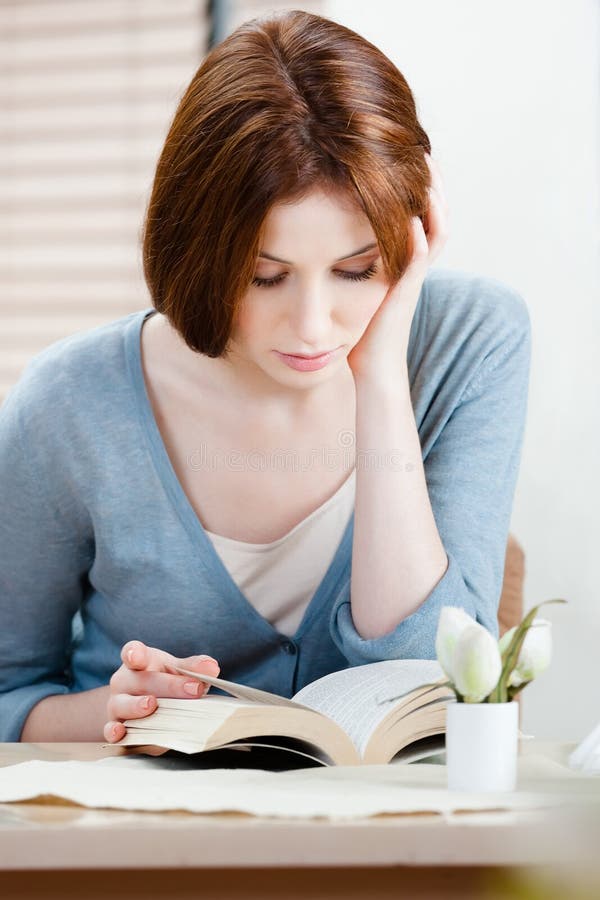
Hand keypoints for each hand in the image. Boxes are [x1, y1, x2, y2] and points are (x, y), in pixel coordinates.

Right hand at [103, 639, 219, 742]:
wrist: (138, 704)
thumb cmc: (160, 681)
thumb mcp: (175, 670)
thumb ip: (192, 668)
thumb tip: (211, 667)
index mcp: (137, 661)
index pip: (133, 652)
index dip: (134, 654)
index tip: (136, 656)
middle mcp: (123, 681)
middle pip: (140, 681)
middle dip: (168, 685)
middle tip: (193, 689)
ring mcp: (116, 704)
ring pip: (122, 705)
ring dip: (137, 706)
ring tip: (152, 705)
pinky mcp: (114, 727)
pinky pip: (111, 731)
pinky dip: (116, 732)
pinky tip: (121, 732)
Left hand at [346, 153, 448, 384]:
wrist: (371, 371)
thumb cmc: (359, 334)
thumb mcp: (355, 288)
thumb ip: (351, 262)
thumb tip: (321, 237)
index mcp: (403, 261)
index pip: (420, 214)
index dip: (418, 186)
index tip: (405, 154)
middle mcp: (414, 265)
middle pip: (435, 213)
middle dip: (431, 181)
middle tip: (422, 148)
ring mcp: (413, 278)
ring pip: (437, 228)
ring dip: (433, 197)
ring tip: (425, 166)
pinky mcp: (405, 292)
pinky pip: (420, 256)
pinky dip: (418, 233)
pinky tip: (409, 210)